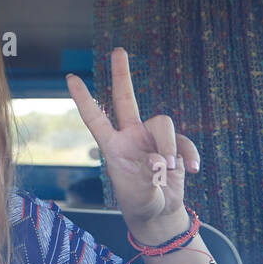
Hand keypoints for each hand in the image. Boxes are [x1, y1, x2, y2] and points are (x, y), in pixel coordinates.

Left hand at [66, 48, 199, 243]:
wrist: (160, 213)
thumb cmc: (141, 203)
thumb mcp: (139, 195)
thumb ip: (149, 177)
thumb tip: (162, 159)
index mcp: (113, 146)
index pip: (95, 117)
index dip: (84, 98)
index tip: (71, 77)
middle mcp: (131, 136)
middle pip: (126, 99)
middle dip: (122, 74)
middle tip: (117, 50)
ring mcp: (153, 138)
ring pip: (164, 123)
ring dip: (169, 146)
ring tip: (167, 170)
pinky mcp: (174, 145)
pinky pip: (184, 142)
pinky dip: (189, 155)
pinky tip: (192, 170)